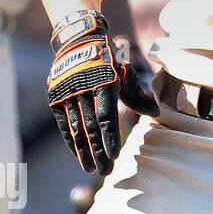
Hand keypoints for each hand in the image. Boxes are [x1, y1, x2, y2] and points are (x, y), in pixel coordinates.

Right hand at [46, 11, 159, 175]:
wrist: (78, 42)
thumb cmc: (108, 61)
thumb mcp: (125, 72)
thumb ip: (137, 94)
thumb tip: (155, 113)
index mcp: (104, 84)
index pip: (106, 116)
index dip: (110, 136)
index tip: (115, 155)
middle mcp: (83, 91)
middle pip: (91, 128)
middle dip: (99, 151)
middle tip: (106, 171)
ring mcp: (67, 95)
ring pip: (76, 130)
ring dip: (84, 152)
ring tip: (92, 169)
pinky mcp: (55, 100)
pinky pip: (65, 126)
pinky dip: (72, 142)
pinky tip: (79, 156)